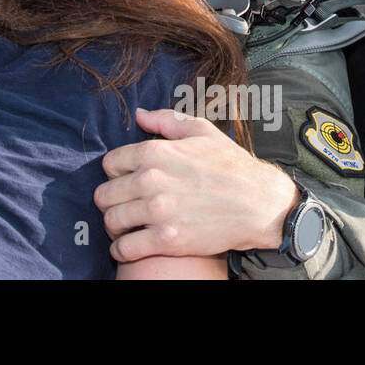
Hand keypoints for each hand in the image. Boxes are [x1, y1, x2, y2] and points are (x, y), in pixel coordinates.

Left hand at [95, 108, 300, 260]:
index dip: (115, 174)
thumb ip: (166, 120)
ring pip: (111, 221)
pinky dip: (121, 250)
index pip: (109, 164)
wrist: (260, 204)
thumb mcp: (201, 131)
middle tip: (122, 207)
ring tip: (125, 228)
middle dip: (110, 201)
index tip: (125, 182)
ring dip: (114, 227)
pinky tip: (128, 247)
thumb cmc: (232, 166)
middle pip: (104, 194)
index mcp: (153, 152)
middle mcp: (150, 180)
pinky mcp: (167, 240)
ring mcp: (158, 212)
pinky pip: (125, 249)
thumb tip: (140, 114)